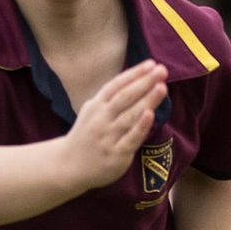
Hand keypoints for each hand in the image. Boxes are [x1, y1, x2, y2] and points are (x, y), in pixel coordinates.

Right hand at [58, 58, 169, 194]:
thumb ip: (110, 99)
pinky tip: (151, 114)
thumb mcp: (92, 111)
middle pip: (125, 97)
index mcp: (96, 106)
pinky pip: (131, 138)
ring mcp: (108, 136)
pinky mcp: (116, 154)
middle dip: (144, 82)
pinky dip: (141, 126)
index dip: (134, 74)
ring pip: (130, 115)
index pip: (117, 85)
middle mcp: (101, 119)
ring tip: (161, 87)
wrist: (68, 166)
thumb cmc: (86, 136)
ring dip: (146, 100)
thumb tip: (136, 81)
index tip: (151, 63)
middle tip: (162, 70)